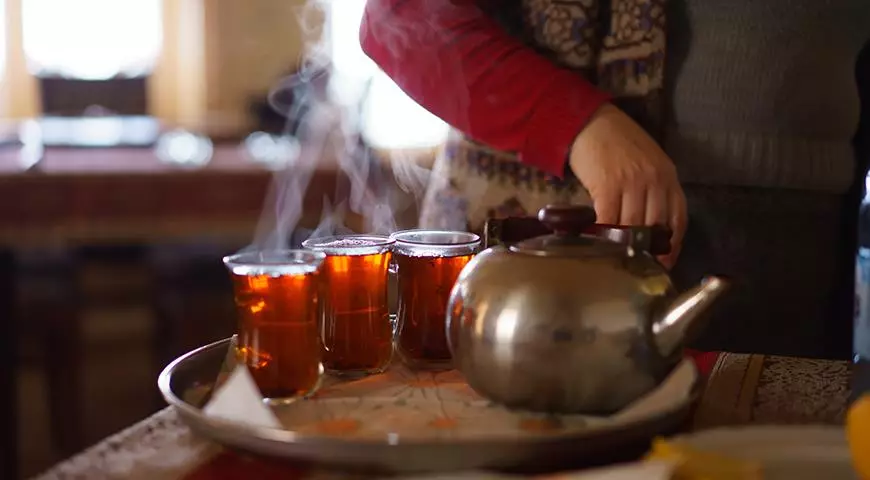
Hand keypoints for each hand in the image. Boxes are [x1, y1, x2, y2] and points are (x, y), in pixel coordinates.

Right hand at [568, 103, 686, 267]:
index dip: (672, 245)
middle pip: (654, 226)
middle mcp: (654, 180)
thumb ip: (653, 189)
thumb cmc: (616, 141)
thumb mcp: (647, 162)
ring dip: (622, 244)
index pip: (678, 218)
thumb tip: (648, 226)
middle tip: (635, 264)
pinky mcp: (608, 186)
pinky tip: (598, 242)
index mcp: (668, 175)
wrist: (589, 122)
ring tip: (614, 257)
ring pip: (631, 226)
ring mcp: (632, 183)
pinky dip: (603, 234)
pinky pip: (608, 219)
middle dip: (646, 249)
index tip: (664, 262)